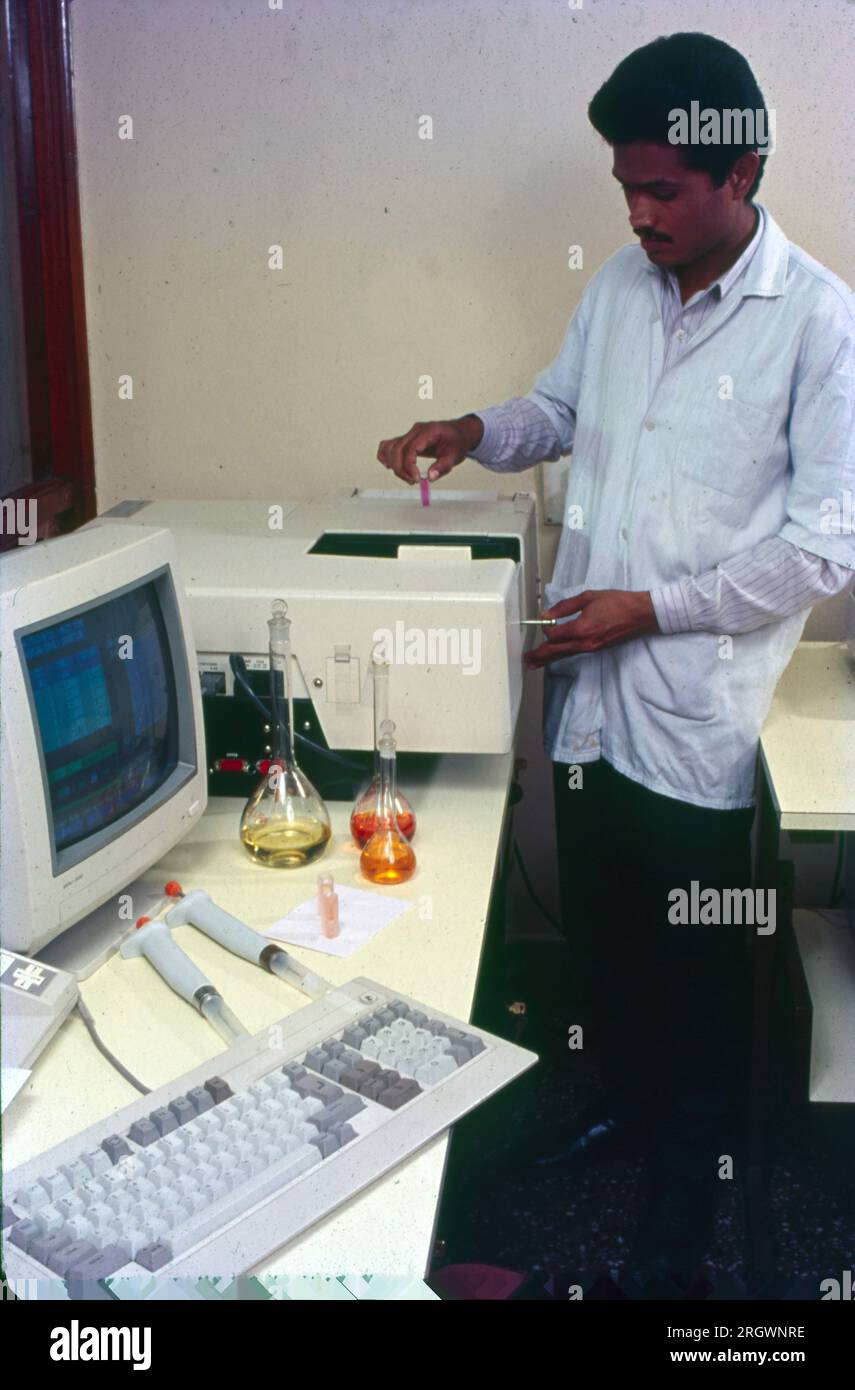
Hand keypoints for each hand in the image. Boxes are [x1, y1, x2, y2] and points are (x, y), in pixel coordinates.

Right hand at [377, 416, 482, 484]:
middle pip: (397, 449)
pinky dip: (386, 456)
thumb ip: (442, 467)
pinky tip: (391, 466)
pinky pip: (389, 445)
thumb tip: (430, 477)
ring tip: (407, 476)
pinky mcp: (406, 439)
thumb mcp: (455, 456)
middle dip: (400, 469)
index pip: (410, 448)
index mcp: (428, 432)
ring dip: (394, 465)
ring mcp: (410, 434)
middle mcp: (416, 431)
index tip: (416, 479)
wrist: (459, 432)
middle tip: (412, 481)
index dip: (409, 466)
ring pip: (390, 447)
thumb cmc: (457, 441)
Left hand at [524, 589, 659, 668]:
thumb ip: (564, 607)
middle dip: (539, 655)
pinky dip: (561, 656)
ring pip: (564, 655)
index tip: (543, 622)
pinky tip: (556, 656)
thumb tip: (547, 615)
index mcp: (581, 629)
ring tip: (534, 663)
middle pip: (555, 652)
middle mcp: (584, 643)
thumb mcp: (588, 597)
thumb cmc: (617, 603)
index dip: (545, 630)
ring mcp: (591, 648)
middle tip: (526, 659)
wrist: (640, 614)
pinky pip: (574, 653)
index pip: (554, 635)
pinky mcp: (596, 649)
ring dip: (548, 659)